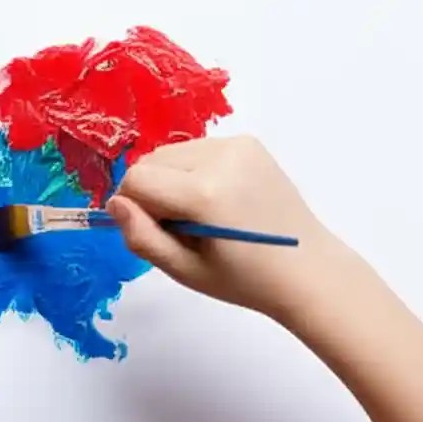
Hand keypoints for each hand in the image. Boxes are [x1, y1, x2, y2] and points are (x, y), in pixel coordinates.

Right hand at [109, 135, 343, 321]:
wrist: (307, 269)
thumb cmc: (245, 279)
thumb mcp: (185, 271)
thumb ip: (142, 238)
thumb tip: (115, 205)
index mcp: (206, 192)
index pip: (137, 180)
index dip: (135, 208)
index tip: (156, 232)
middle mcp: (221, 157)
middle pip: (151, 161)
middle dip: (153, 192)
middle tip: (183, 228)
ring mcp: (237, 145)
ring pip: (171, 154)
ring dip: (171, 180)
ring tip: (201, 214)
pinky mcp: (248, 142)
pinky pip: (197, 150)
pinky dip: (193, 172)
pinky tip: (218, 199)